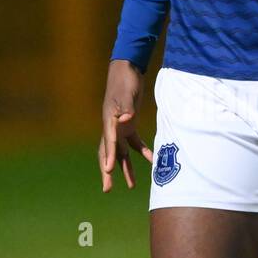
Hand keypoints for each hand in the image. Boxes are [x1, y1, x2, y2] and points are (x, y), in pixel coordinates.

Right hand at [99, 60, 154, 190]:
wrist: (127, 69)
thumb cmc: (125, 80)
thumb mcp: (126, 93)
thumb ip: (125, 107)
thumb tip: (126, 120)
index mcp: (109, 120)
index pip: (108, 142)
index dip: (109, 157)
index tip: (109, 171)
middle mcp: (112, 127)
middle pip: (108, 153)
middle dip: (108, 172)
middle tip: (107, 189)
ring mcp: (120, 127)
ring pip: (121, 152)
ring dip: (126, 168)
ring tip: (132, 186)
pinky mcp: (129, 125)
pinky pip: (134, 143)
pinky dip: (142, 152)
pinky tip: (151, 161)